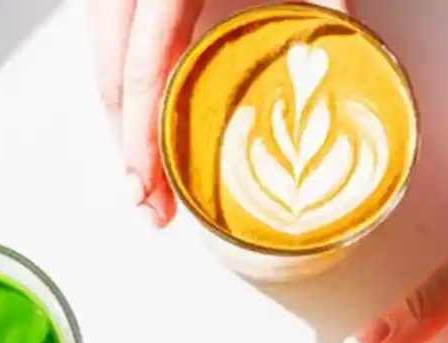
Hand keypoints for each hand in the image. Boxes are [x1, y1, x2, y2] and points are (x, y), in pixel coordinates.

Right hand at [88, 0, 348, 226]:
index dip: (142, 139)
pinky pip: (109, 30)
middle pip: (108, 73)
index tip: (148, 193)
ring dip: (121, 116)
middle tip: (147, 207)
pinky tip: (144, 109)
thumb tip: (347, 52)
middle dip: (124, 146)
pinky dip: (123, 76)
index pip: (145, 69)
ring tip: (144, 172)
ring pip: (101, 53)